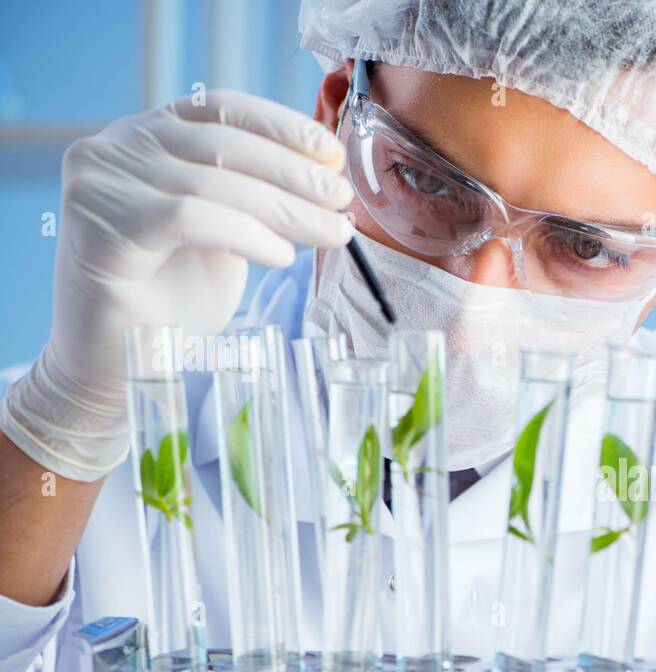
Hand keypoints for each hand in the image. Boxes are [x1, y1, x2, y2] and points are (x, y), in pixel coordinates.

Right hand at [1, 90, 353, 479]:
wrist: (116, 367)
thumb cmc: (170, 303)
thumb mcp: (224, 236)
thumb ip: (256, 198)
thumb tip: (325, 175)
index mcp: (145, 138)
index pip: (219, 108)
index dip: (281, 127)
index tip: (331, 153)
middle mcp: (114, 149)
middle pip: (222, 143)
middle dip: (294, 173)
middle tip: (342, 200)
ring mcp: (100, 183)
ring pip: (213, 182)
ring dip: (285, 209)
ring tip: (331, 234)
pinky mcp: (100, 226)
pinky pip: (189, 217)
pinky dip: (245, 234)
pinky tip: (281, 258)